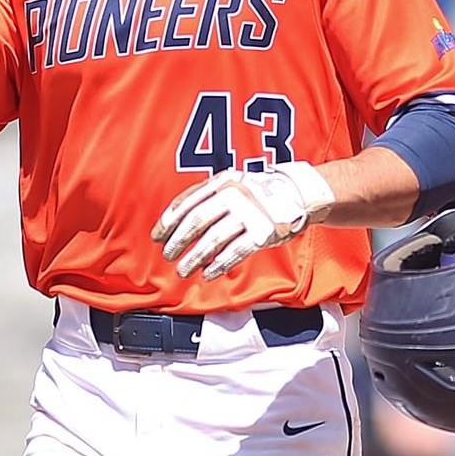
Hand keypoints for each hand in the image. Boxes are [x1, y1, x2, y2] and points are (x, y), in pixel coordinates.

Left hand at [152, 163, 335, 279]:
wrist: (297, 193)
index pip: (187, 203)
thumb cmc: (258, 192)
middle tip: (167, 255)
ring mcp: (249, 214)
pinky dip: (219, 265)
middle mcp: (233, 195)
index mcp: (221, 182)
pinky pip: (235, 252)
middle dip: (178, 241)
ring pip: (213, 240)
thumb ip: (206, 196)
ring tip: (183, 270)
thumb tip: (175, 221)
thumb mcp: (231, 183)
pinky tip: (208, 273)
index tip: (157, 237)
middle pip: (196, 221)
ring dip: (194, 258)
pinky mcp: (263, 232)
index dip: (168, 222)